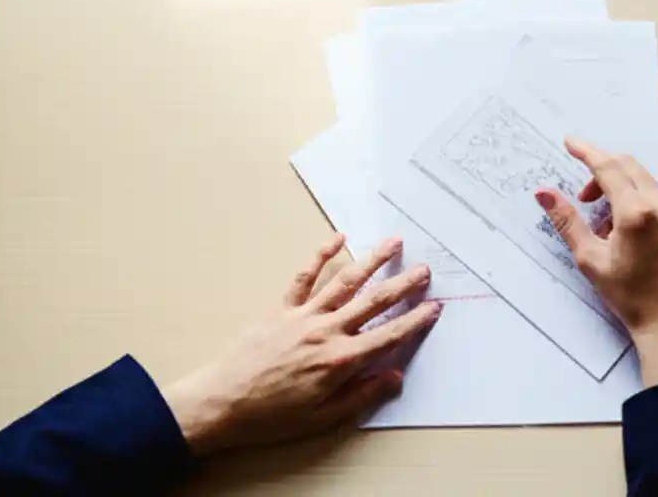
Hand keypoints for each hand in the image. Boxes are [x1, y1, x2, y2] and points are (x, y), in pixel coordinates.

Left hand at [162, 234, 440, 455]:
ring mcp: (304, 316)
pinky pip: (304, 277)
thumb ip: (362, 395)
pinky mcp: (281, 309)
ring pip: (346, 282)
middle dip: (403, 284)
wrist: (223, 402)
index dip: (415, 321)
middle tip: (425, 269)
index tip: (434, 307)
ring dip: (372, 260)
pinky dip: (321, 256)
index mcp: (341, 361)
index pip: (389, 336)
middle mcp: (327, 331)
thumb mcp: (323, 418)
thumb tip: (395, 376)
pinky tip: (338, 239)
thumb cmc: (272, 417)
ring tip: (393, 243)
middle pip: (374, 302)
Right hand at [534, 137, 657, 385]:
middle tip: (580, 194)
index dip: (586, 151)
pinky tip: (618, 223)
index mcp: (635, 212)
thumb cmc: (631, 296)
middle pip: (625, 165)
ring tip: (598, 219)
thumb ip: (567, 221)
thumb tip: (544, 195)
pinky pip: (651, 191)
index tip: (569, 141)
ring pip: (639, 176)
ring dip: (615, 183)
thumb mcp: (590, 259)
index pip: (607, 167)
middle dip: (598, 169)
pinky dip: (631, 194)